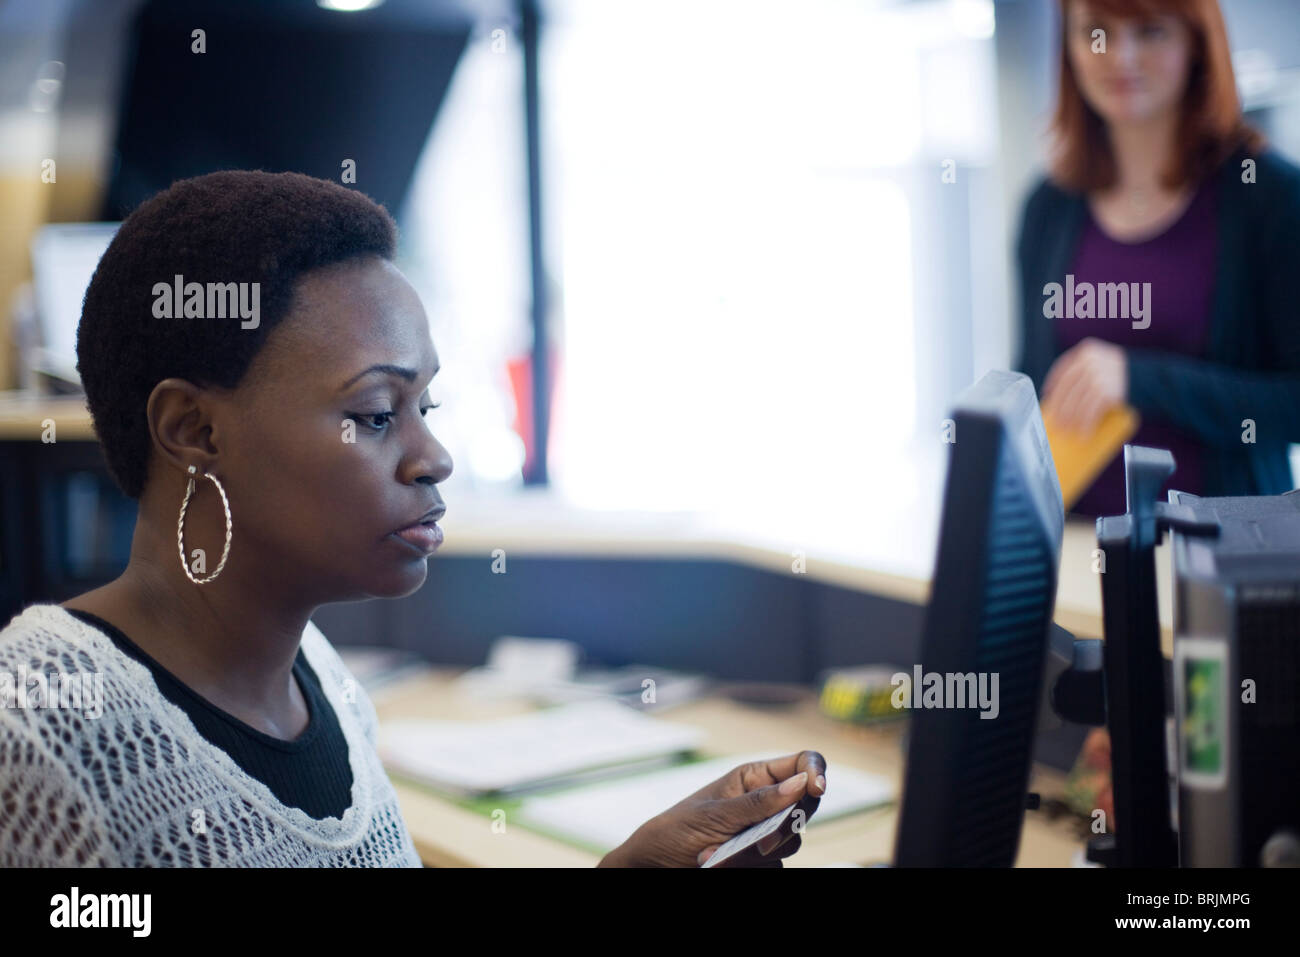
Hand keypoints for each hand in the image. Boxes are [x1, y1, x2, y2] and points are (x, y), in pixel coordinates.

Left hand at [597, 751, 827, 867]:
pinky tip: (717, 866)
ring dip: (755, 853)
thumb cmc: (678, 829)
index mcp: (756, 777)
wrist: (657, 865)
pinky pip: (776, 865)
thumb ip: (760, 802)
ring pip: (791, 841)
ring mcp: (767, 832)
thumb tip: (803, 783)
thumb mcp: (716, 814)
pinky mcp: (763, 861)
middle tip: (759, 844)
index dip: (816, 771)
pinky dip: (748, 866)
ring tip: (714, 858)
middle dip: (783, 827)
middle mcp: (767, 802)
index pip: (802, 763)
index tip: (816, 789)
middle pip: (804, 806)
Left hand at [1041, 338, 1127, 433]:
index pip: (1063, 368)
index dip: (1053, 383)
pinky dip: (1087, 424)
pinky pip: (1091, 411)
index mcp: (1087, 351)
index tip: (1047, 395)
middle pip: (1067, 388)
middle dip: (1059, 407)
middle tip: (1056, 421)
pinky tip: (1084, 433)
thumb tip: (1061, 395)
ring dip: (1071, 419)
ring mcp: (1098, 376)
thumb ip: (1086, 369)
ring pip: (1077, 402)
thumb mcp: (1104, 361)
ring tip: (1068, 430)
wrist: (1153, 377)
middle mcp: (1090, 361)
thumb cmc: (1125, 374)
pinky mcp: (1106, 391)